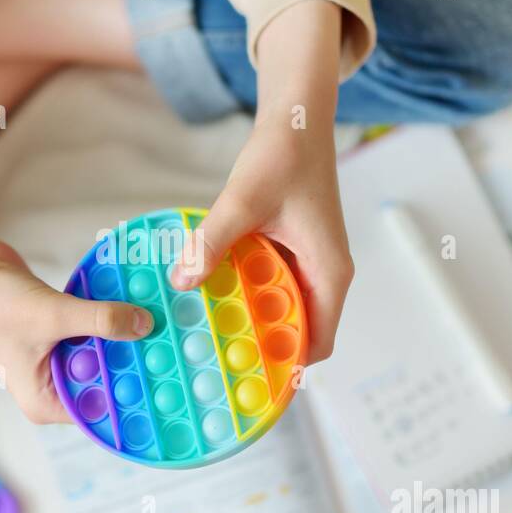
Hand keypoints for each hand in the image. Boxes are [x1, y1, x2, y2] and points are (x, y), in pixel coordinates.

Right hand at [0, 211, 151, 422]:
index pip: (100, 412)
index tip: (170, 390)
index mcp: (45, 401)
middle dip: (136, 366)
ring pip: (104, 353)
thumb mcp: (52, 315)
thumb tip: (144, 324)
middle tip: (177, 354)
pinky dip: (112, 318)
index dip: (134, 402)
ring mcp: (57, 357)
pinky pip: (96, 329)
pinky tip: (143, 306)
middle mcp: (53, 385)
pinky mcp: (61, 330)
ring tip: (170, 329)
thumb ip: (100, 321)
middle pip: (106, 382)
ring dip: (127, 339)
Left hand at [170, 0, 352, 362]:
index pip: (316, 344)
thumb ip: (213, 241)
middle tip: (215, 373)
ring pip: (283, 312)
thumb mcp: (243, 200)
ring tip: (207, 343)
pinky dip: (247, 299)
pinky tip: (210, 300)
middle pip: (297, 334)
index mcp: (328, 272)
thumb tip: (182, 280)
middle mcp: (325, 275)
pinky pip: (272, 289)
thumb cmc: (283, 155)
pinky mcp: (293, 253)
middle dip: (261, 354)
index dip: (288, 373)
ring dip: (252, 326)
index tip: (251, 393)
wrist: (296, 119)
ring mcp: (310, 265)